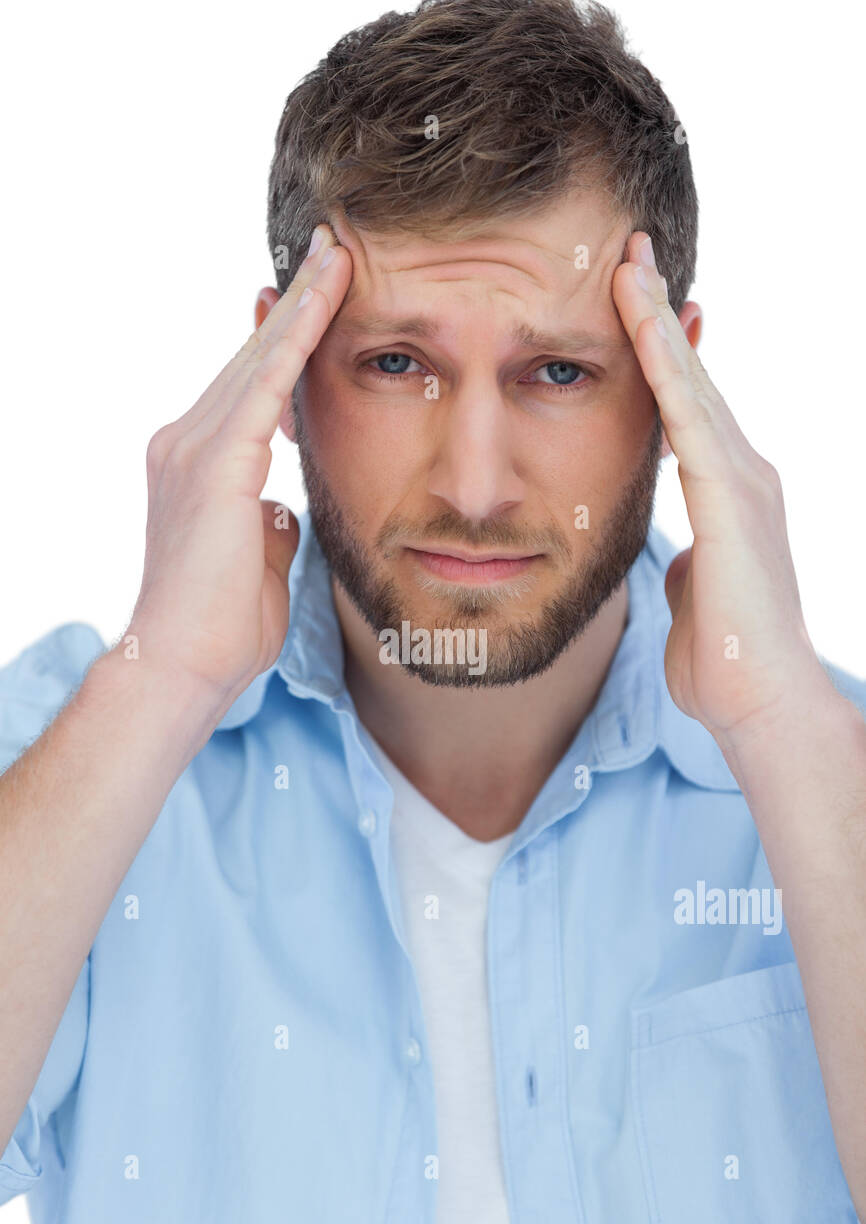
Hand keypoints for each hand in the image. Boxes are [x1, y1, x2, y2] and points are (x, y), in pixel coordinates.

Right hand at [127, 225, 350, 707]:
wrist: (182, 665)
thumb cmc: (221, 628)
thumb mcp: (257, 562)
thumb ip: (268, 525)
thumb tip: (283, 511)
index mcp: (197, 464)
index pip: (250, 388)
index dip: (283, 341)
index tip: (315, 299)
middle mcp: (186, 442)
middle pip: (251, 358)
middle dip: (295, 302)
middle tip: (332, 246)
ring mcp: (194, 448)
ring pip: (259, 358)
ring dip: (303, 303)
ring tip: (338, 252)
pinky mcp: (215, 464)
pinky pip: (268, 385)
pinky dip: (299, 336)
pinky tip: (327, 295)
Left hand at [612, 232, 828, 749]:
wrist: (760, 703)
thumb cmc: (724, 660)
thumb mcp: (696, 591)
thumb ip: (692, 560)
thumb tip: (684, 556)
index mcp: (729, 491)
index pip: (686, 406)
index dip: (658, 352)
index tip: (629, 302)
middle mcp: (743, 472)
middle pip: (692, 377)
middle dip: (659, 312)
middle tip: (630, 249)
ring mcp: (744, 479)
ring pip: (692, 383)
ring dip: (656, 319)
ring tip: (628, 259)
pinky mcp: (732, 497)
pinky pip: (689, 416)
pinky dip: (663, 365)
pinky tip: (640, 321)